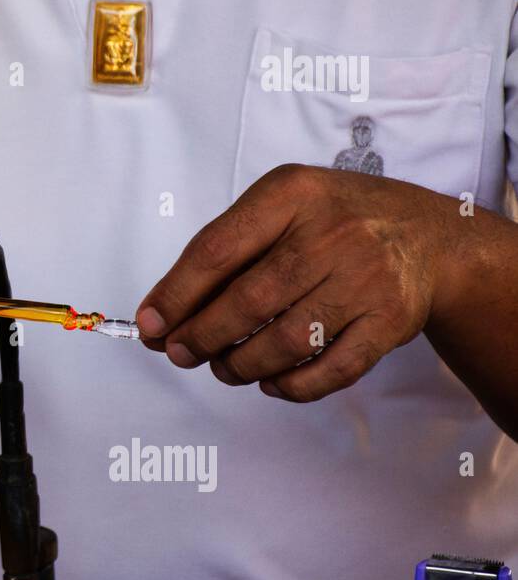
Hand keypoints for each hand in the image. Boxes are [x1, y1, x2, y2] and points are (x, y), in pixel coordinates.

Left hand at [135, 164, 464, 401]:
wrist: (429, 236)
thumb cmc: (333, 221)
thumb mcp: (281, 206)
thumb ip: (224, 251)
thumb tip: (163, 313)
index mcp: (292, 194)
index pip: (217, 251)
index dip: (175, 295)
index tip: (149, 326)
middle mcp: (332, 233)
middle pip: (248, 301)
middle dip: (202, 337)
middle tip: (180, 354)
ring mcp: (366, 278)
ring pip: (287, 341)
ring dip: (241, 366)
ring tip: (222, 368)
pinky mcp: (391, 321)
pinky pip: (333, 370)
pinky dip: (292, 386)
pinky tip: (269, 383)